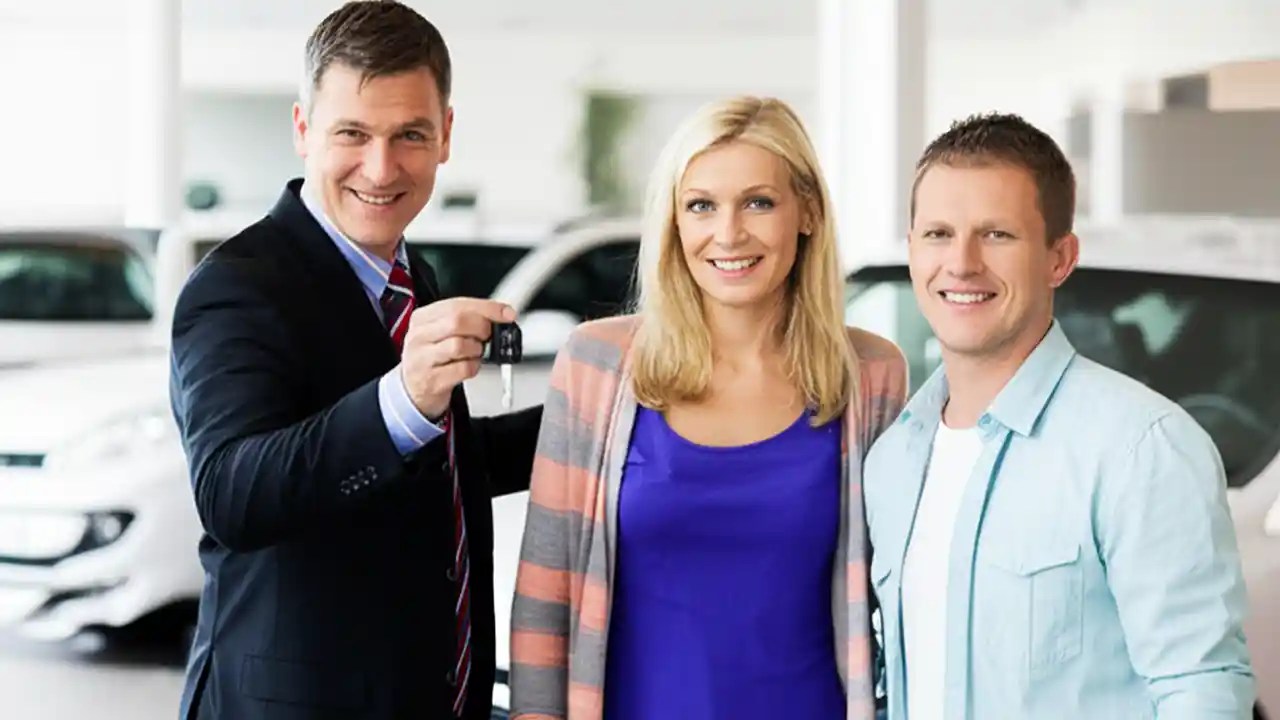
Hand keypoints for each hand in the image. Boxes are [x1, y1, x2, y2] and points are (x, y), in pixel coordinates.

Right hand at [400, 298, 515, 418]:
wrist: (412, 389)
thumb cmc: (433, 356)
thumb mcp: (441, 331)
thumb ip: (467, 319)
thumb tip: (502, 314)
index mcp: (422, 318)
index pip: (457, 304)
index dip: (487, 308)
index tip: (506, 313)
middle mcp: (419, 337)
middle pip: (458, 321)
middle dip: (482, 327)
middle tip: (488, 335)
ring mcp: (423, 359)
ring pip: (460, 345)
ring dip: (477, 349)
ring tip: (475, 352)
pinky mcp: (432, 380)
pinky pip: (463, 369)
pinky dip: (474, 366)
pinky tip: (470, 366)